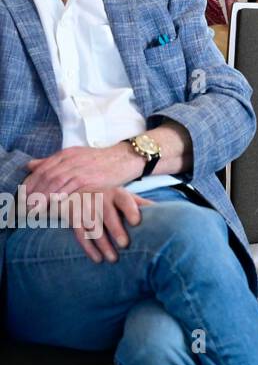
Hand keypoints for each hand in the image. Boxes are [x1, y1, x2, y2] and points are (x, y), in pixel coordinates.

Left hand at [24, 143, 142, 199]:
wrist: (127, 157)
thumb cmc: (102, 160)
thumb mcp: (77, 156)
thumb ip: (53, 162)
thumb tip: (30, 165)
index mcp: (66, 154)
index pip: (41, 168)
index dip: (30, 183)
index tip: (23, 197)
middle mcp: (71, 159)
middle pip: (45, 176)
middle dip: (34, 193)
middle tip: (26, 207)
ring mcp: (81, 168)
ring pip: (55, 182)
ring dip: (43, 197)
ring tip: (36, 210)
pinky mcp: (91, 178)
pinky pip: (70, 188)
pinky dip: (60, 197)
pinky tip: (53, 206)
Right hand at [74, 187, 153, 263]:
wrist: (77, 191)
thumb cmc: (109, 198)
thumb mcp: (124, 197)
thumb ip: (141, 204)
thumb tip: (167, 212)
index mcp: (116, 193)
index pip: (124, 200)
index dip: (130, 210)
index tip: (137, 222)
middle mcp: (100, 198)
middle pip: (107, 215)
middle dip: (116, 230)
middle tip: (125, 244)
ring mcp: (85, 208)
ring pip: (93, 227)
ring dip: (102, 244)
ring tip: (113, 258)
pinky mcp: (73, 218)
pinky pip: (80, 234)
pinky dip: (88, 248)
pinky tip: (98, 259)